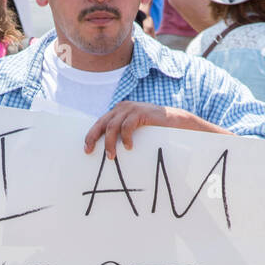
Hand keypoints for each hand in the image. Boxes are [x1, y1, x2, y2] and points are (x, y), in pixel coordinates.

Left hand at [84, 102, 223, 159]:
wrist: (177, 122)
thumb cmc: (155, 131)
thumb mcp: (135, 131)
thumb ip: (122, 135)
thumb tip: (109, 152)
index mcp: (119, 112)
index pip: (100, 123)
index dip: (91, 135)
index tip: (87, 150)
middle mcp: (122, 108)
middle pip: (102, 124)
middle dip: (94, 138)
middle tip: (90, 152)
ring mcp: (132, 109)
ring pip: (112, 127)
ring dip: (110, 143)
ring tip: (111, 156)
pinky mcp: (141, 113)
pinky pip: (127, 126)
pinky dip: (126, 138)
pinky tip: (129, 147)